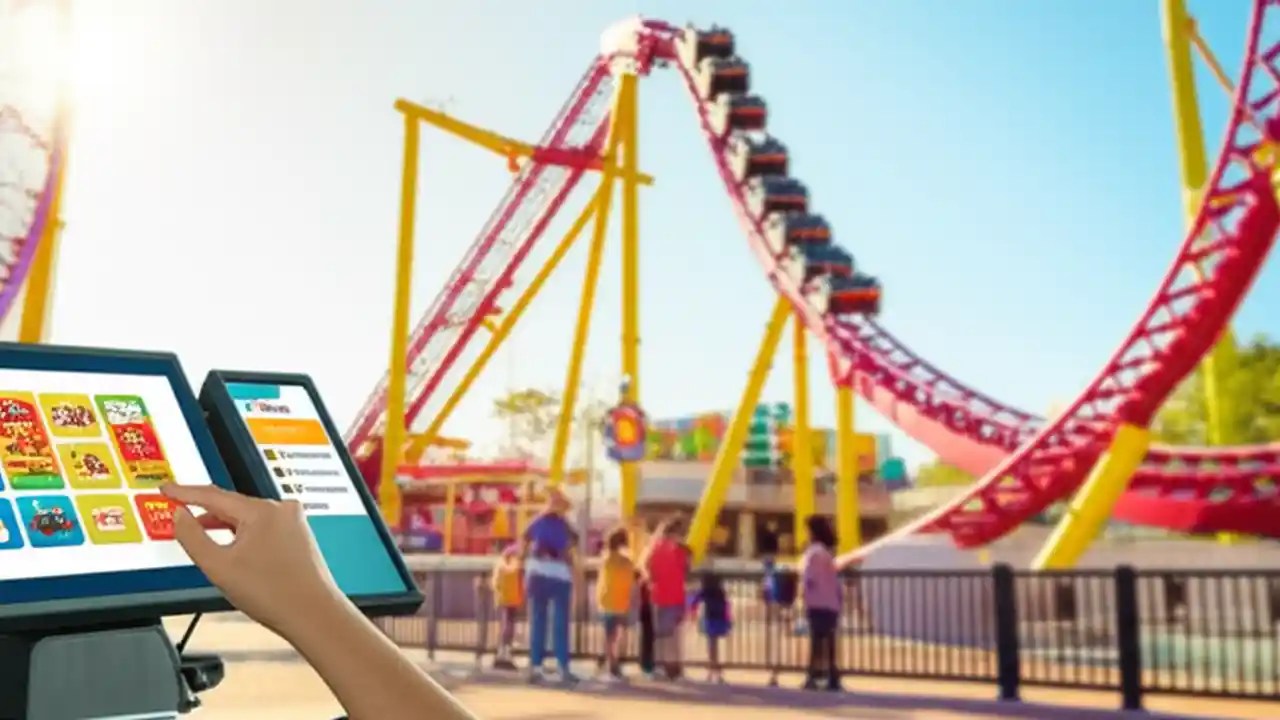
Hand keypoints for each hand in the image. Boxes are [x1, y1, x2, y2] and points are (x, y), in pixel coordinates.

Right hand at [161, 483, 343, 639]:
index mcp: (262, 511)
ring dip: (225, 526)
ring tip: (205, 538)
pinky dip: (245, 535)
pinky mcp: (299, 535)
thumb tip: (179, 515)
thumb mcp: (218, 566)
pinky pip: (264, 527)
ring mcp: (294, 521)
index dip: (184, 493)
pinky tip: (236, 550)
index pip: (213, 495)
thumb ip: (192, 537)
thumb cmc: (274, 594)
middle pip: (232, 505)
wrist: (312, 614)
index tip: (166, 489)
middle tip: (180, 516)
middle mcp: (282, 509)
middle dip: (206, 513)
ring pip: (248, 518)